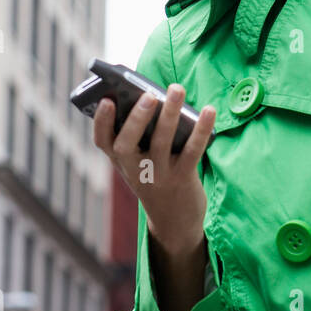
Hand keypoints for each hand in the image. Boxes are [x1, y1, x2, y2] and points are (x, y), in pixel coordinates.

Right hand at [93, 82, 215, 253]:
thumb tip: (156, 94)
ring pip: (162, 141)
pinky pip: (192, 151)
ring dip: (171, 113)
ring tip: (177, 89)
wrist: (174, 221)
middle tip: (148, 95)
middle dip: (136, 119)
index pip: (102, 141)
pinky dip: (201, 129)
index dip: (101, 121)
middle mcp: (135, 169)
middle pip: (127, 144)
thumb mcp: (140, 161)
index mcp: (121, 160)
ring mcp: (158, 175)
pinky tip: (209, 110)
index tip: (106, 100)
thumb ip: (142, 134)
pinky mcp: (183, 178)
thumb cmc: (155, 177)